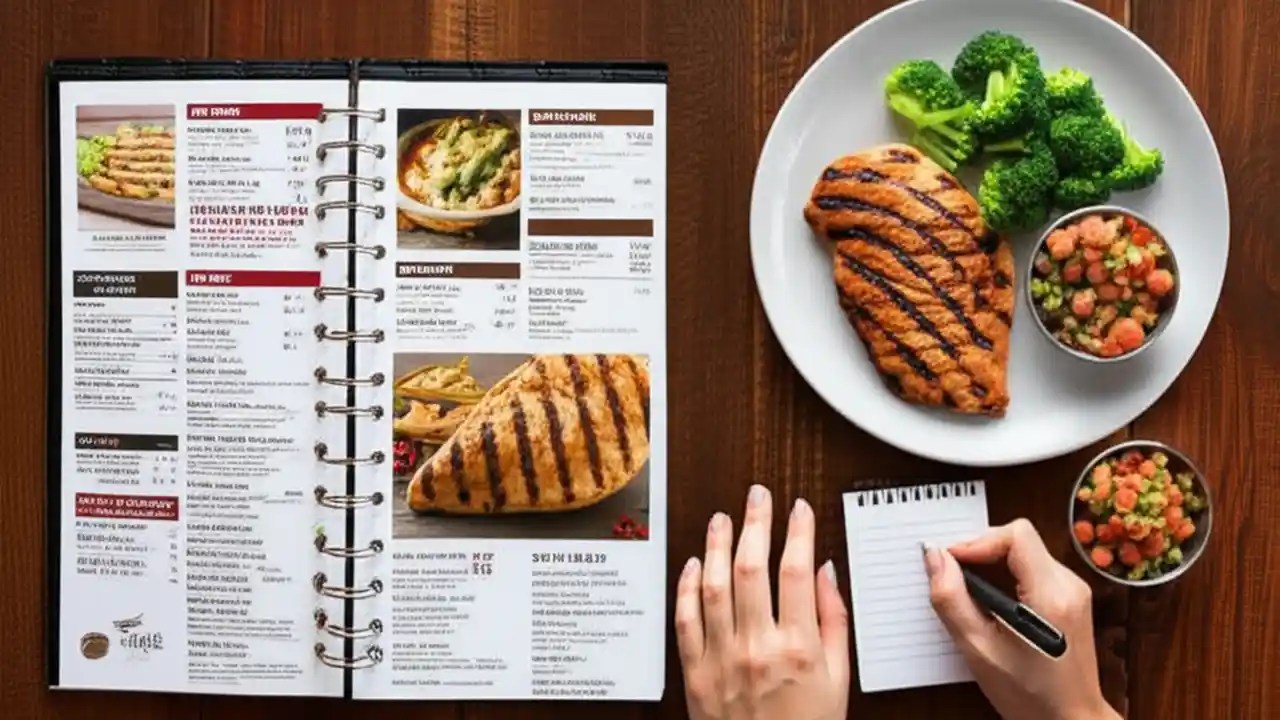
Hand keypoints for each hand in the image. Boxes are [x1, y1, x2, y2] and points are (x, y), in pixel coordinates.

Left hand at [675, 485, 849, 719]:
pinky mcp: (693, 672)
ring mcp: (720, 658)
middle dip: (756, 524)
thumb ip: (833, 622)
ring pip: (713, 585)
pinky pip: (685, 619)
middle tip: (758, 495)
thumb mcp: (839, 680)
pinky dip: (687, 586)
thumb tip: (826, 572)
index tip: (798, 509)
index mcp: (797, 647)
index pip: (796, 571)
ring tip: (722, 518)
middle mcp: (756, 647)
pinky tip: (695, 564)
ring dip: (717, 545)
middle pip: (751, 568)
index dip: (797, 532)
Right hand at [925, 519, 1120, 719]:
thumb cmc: (1029, 694)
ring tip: (971, 597)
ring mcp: (1074, 591)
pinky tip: (992, 606)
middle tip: (954, 580)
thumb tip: (935, 557)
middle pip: (1018, 540)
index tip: (950, 563)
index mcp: (1051, 595)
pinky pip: (1032, 569)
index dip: (977, 541)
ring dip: (992, 565)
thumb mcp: (979, 649)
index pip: (1015, 535)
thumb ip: (952, 599)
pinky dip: (1006, 577)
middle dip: (981, 553)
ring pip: (1024, 553)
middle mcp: (1069, 585)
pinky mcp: (1071, 598)